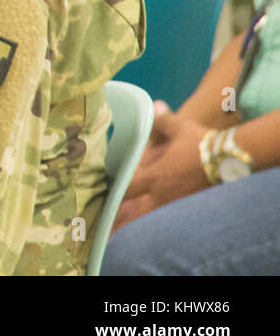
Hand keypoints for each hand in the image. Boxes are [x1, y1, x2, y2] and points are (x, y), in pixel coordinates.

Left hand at [114, 108, 209, 231]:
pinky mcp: (191, 210)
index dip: (114, 191)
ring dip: (139, 222)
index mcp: (155, 177)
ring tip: (123, 230)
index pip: (127, 188)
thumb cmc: (203, 143)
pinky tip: (154, 228)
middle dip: (122, 217)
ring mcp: (178, 206)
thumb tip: (154, 105)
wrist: (233, 160)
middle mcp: (163, 195)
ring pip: (152, 219)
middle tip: (107, 221)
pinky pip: (170, 220)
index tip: (103, 192)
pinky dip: (160, 224)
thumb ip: (161, 121)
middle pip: (136, 213)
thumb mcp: (179, 128)